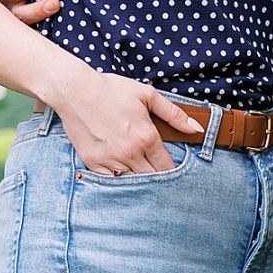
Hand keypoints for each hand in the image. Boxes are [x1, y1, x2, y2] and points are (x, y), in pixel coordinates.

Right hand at [53, 62, 203, 174]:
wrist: (75, 90)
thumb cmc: (112, 90)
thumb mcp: (147, 95)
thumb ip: (174, 114)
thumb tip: (197, 128)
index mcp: (146, 136)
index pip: (167, 167)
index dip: (172, 170)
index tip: (172, 168)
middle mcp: (130, 152)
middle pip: (152, 177)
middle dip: (158, 176)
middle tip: (157, 170)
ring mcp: (110, 159)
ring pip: (133, 182)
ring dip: (139, 178)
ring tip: (141, 171)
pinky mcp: (93, 163)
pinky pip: (111, 181)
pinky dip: (119, 178)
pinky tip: (122, 170)